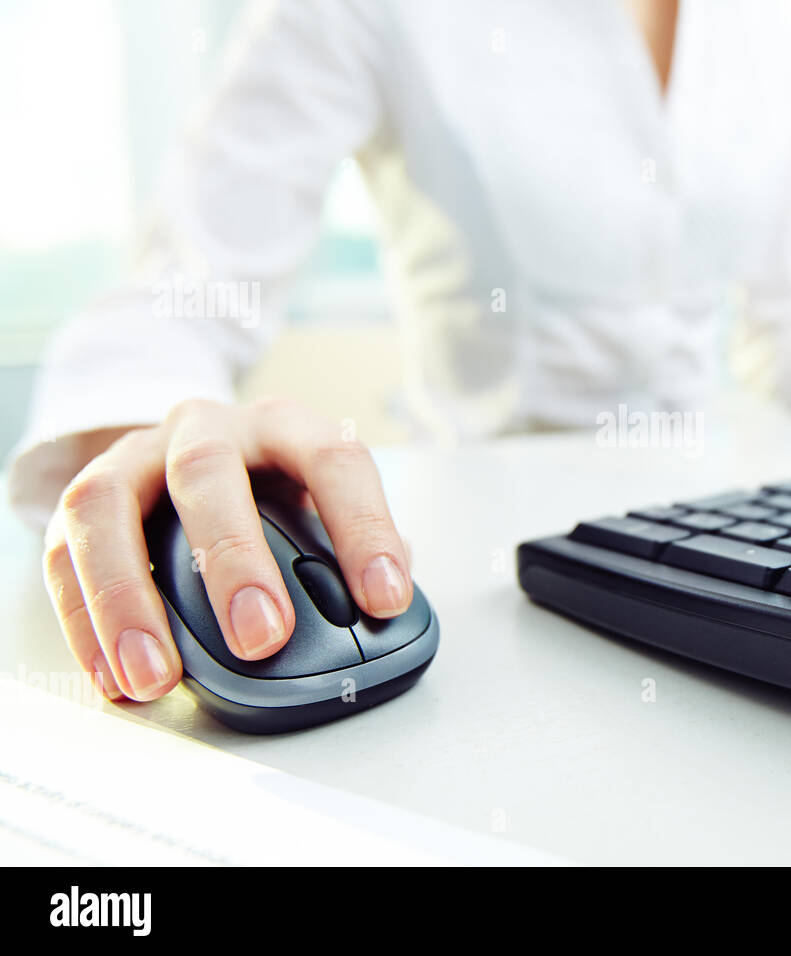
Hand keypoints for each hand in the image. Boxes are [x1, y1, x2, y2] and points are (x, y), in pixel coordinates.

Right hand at [42, 397, 412, 701]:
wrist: (191, 451)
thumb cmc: (274, 489)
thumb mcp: (324, 501)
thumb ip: (357, 544)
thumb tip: (390, 597)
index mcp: (286, 427)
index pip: (333, 460)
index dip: (364, 527)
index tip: (383, 600)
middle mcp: (208, 428)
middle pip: (209, 472)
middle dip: (233, 559)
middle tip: (262, 638)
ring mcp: (136, 455)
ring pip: (111, 507)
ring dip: (129, 598)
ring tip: (157, 676)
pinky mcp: (84, 496)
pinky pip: (65, 551)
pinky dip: (84, 619)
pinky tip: (114, 673)